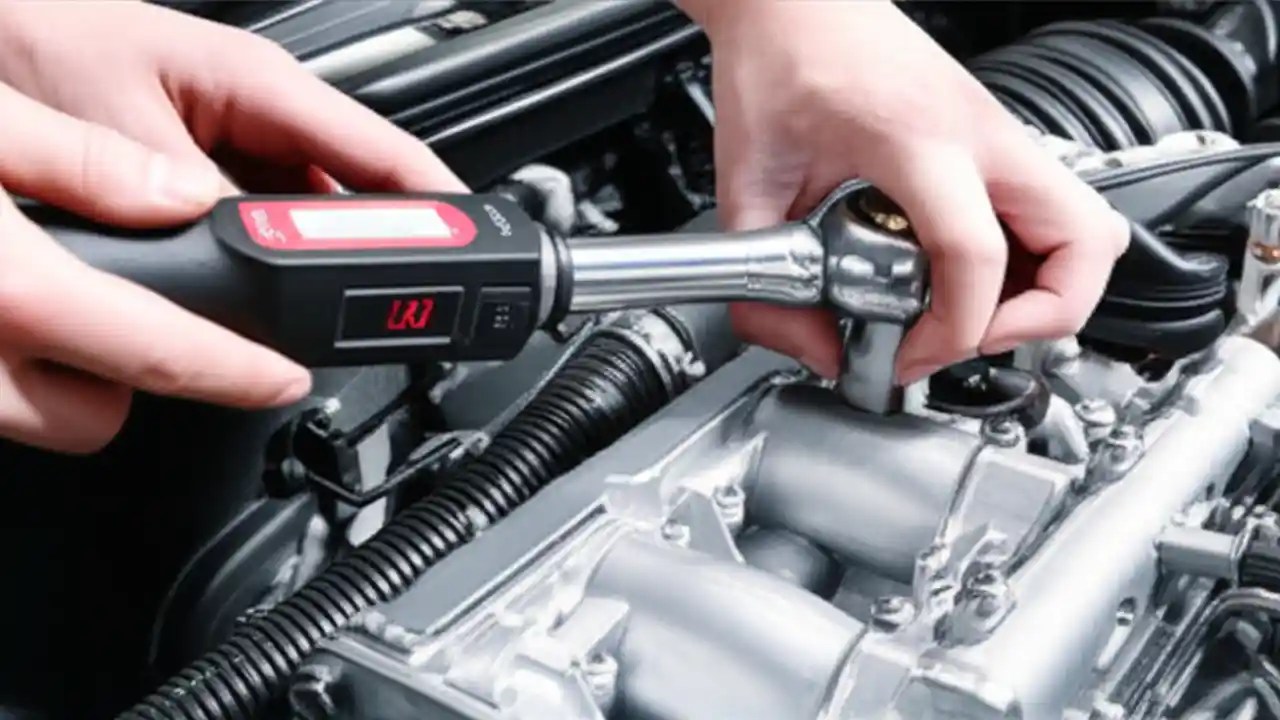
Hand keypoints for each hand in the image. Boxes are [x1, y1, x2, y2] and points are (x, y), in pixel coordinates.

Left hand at [0, 2, 466, 453]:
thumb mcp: (116, 127)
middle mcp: (262, 110)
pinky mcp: (211, 164)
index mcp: (263, 86)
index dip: (441, 208)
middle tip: (403, 308)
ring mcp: (239, 137)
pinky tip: (264, 288)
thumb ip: (194, 201)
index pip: (386, 151)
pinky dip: (274, 257)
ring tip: (336, 309)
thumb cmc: (28, 42)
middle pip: (361, 191)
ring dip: (326, 259)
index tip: (474, 256)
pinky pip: (266, 220)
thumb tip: (249, 268)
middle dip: (388, 251)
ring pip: (314, 212)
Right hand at [0, 83, 314, 452]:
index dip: (248, 373)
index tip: (290, 378)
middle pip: (107, 411)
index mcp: (23, 292)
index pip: (174, 354)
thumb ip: (86, 162)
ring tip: (61, 297)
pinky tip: (6, 307)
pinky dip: (15, 367)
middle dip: (146, 369)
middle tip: (148, 307)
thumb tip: (180, 191)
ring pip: (48, 416)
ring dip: (72, 375)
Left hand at [681, 1, 1129, 381]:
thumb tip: (814, 348)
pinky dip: (1032, 265)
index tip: (911, 355)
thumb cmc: (780, 62)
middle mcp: (980, 134)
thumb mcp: (749, 184)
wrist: (793, 2)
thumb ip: (769, 281)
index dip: (955, 329)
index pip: (976, 254)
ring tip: (976, 317)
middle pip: (1087, 244)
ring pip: (1089, 231)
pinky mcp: (994, 141)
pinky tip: (967, 279)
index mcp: (918, 138)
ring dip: (1050, 295)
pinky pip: (1052, 216)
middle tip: (971, 339)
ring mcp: (998, 135)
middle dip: (1042, 320)